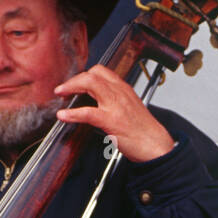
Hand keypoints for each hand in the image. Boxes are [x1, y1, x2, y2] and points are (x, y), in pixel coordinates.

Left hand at [54, 64, 175, 162]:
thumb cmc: (144, 132)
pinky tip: (64, 116)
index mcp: (124, 89)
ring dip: (71, 87)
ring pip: (89, 84)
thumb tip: (97, 105)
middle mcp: (120, 92)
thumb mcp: (130, 109)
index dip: (85, 75)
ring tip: (61, 94)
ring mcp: (115, 105)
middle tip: (63, 89)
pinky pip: (87, 112)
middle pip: (93, 74)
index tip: (75, 84)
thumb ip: (115, 103)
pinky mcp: (111, 121)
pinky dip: (72, 113)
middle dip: (74, 79)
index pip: (101, 72)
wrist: (156, 145)